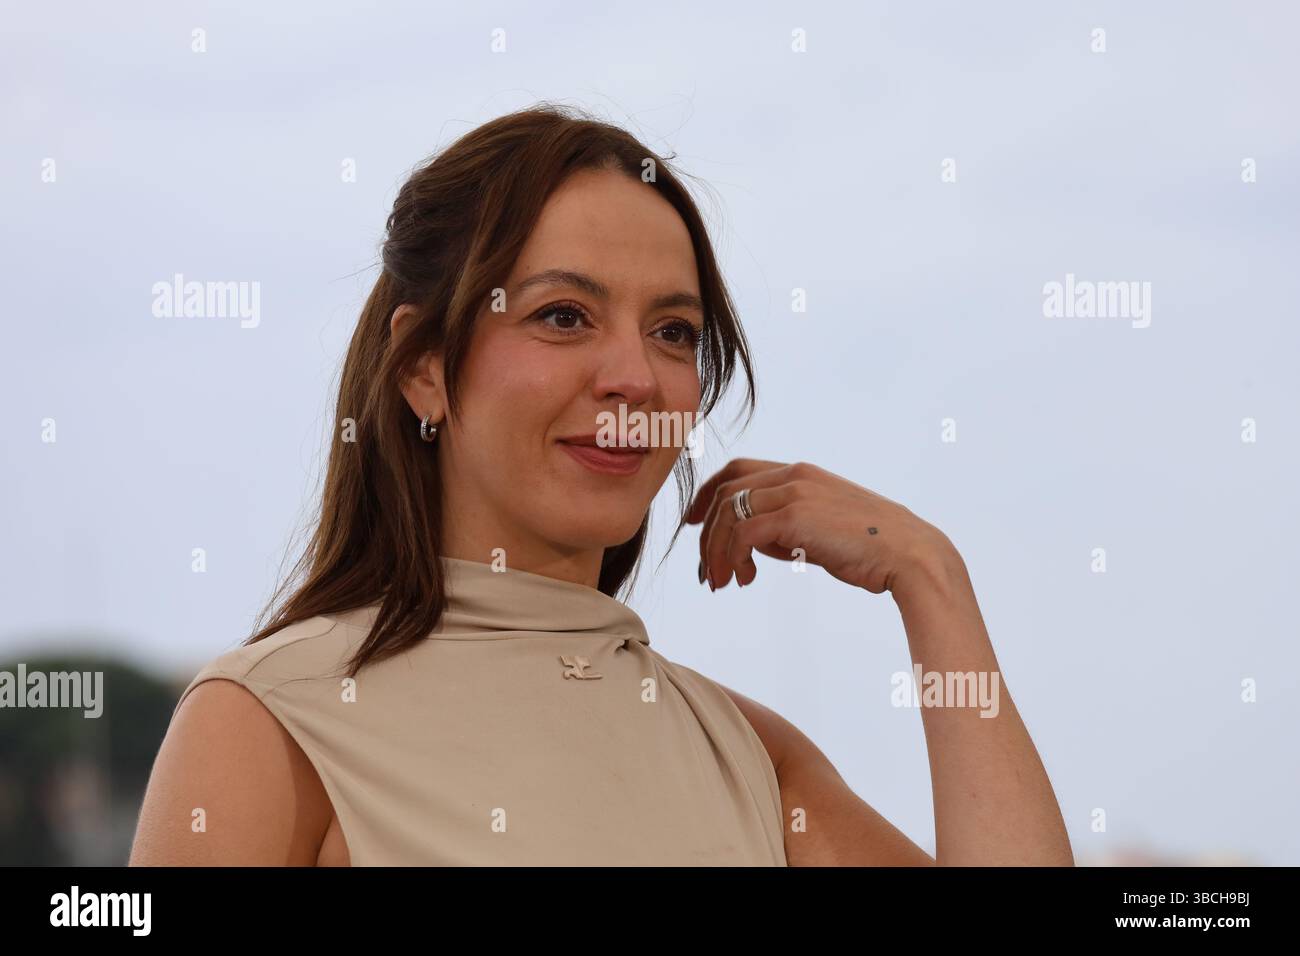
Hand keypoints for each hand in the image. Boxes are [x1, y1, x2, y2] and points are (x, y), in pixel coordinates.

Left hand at [685, 458, 957, 595]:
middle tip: (706, 571)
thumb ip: (786, 527)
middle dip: (705, 533)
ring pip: (728, 514)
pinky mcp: (795, 516)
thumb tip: (752, 543)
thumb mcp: (820, 530)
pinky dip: (733, 559)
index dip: (706, 495)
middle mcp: (793, 475)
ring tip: (722, 584)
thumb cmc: (870, 548)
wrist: (909, 553)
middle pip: (724, 492)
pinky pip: (743, 534)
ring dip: (716, 552)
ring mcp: (794, 493)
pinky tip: (744, 581)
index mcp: (800, 473)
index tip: (693, 524)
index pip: (737, 471)